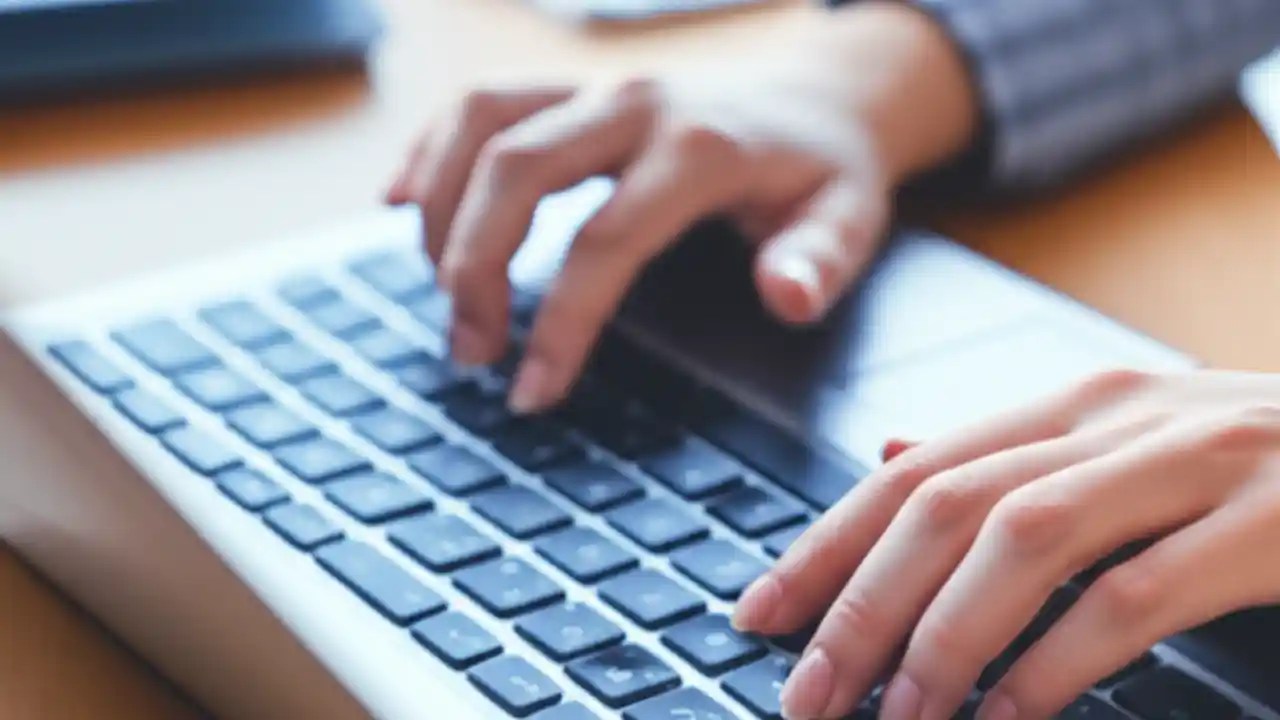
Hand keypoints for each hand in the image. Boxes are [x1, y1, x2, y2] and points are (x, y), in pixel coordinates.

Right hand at [386, 1, 974, 412]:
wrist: (821, 93)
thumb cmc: (825, 170)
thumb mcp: (850, 219)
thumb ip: (819, 260)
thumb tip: (786, 298)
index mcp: (701, 147)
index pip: (605, 240)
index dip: (560, 322)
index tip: (531, 392)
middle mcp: (635, 104)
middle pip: (517, 170)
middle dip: (474, 266)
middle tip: (468, 354)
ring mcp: (596, 88)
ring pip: (482, 123)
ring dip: (441, 210)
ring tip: (440, 296)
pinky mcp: (571, 88)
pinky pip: (479, 103)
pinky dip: (430, 149)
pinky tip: (400, 203)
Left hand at [733, 369, 1279, 718]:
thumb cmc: (1261, 466)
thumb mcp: (1125, 448)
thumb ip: (1011, 458)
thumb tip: (890, 456)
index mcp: (1077, 402)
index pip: (912, 473)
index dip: (825, 544)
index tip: (760, 612)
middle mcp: (1123, 416)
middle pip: (945, 506)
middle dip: (860, 603)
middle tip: (805, 690)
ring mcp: (1202, 460)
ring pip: (1023, 540)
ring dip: (943, 638)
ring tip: (894, 718)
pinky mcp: (1274, 522)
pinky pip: (1132, 597)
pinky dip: (1054, 664)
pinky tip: (1007, 716)